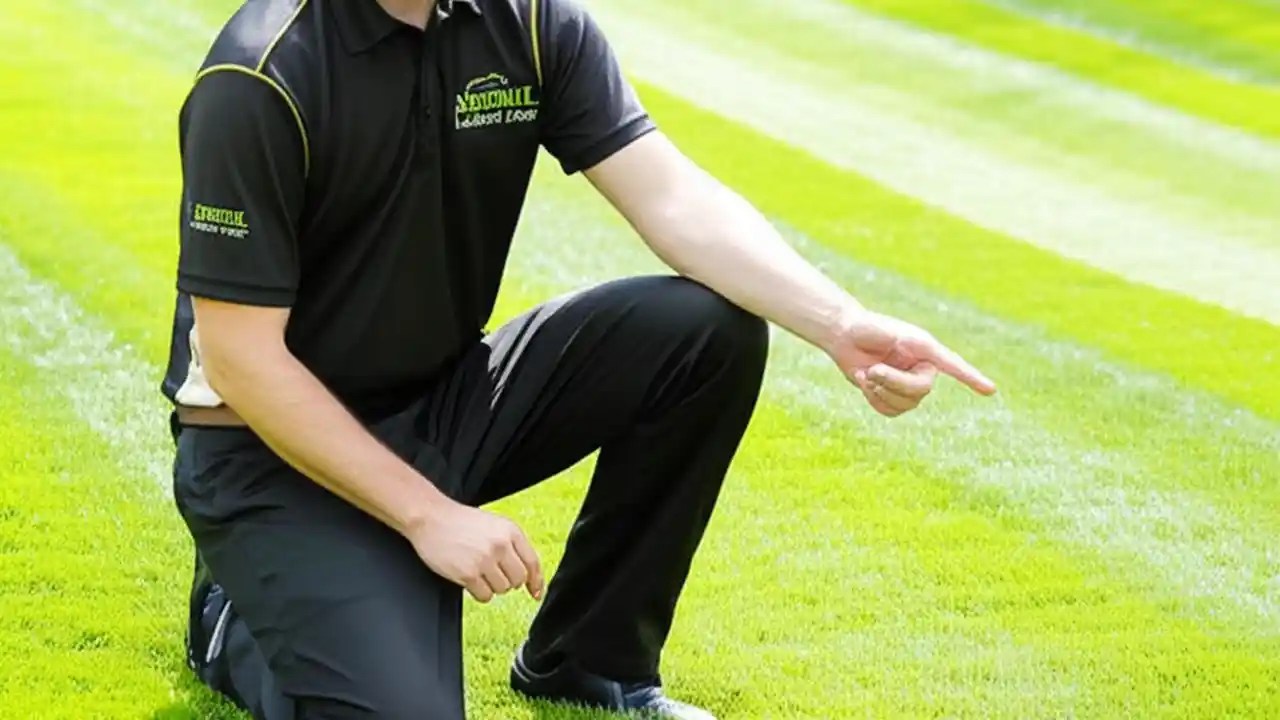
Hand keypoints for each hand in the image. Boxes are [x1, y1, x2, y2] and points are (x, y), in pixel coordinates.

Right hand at [404, 500, 544, 602]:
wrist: (430, 517)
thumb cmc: (460, 522)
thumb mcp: (494, 525)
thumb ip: (511, 545)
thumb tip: (527, 575)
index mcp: (510, 531)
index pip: (532, 562)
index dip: (536, 581)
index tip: (535, 593)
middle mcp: (501, 545)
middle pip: (518, 579)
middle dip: (508, 581)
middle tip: (492, 574)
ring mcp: (485, 560)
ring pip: (502, 590)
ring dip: (491, 586)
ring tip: (477, 571)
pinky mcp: (468, 574)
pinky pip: (485, 596)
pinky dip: (479, 593)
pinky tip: (470, 580)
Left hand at [827, 309, 996, 416]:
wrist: (845, 335)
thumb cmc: (864, 328)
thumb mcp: (878, 331)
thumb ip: (893, 345)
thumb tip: (900, 367)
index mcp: (925, 348)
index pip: (953, 365)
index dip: (971, 378)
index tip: (991, 390)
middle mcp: (922, 367)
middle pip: (921, 390)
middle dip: (893, 383)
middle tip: (872, 370)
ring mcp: (909, 384)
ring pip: (906, 404)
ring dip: (881, 391)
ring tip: (866, 374)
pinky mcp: (894, 396)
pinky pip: (890, 412)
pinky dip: (873, 400)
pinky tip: (864, 382)